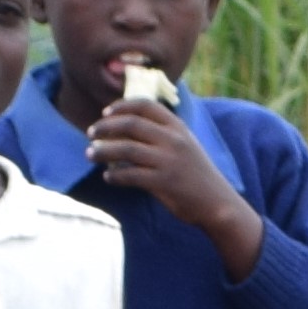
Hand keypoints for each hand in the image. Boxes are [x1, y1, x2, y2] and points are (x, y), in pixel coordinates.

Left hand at [84, 96, 253, 243]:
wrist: (217, 202)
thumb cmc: (196, 174)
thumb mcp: (185, 145)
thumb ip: (162, 134)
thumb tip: (124, 128)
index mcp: (178, 127)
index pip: (145, 106)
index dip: (122, 106)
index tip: (105, 113)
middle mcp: (173, 140)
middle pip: (131, 124)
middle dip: (106, 127)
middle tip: (91, 133)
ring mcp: (169, 161)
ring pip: (126, 149)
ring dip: (103, 150)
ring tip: (90, 153)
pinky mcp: (163, 182)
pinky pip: (130, 175)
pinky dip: (115, 175)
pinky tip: (108, 176)